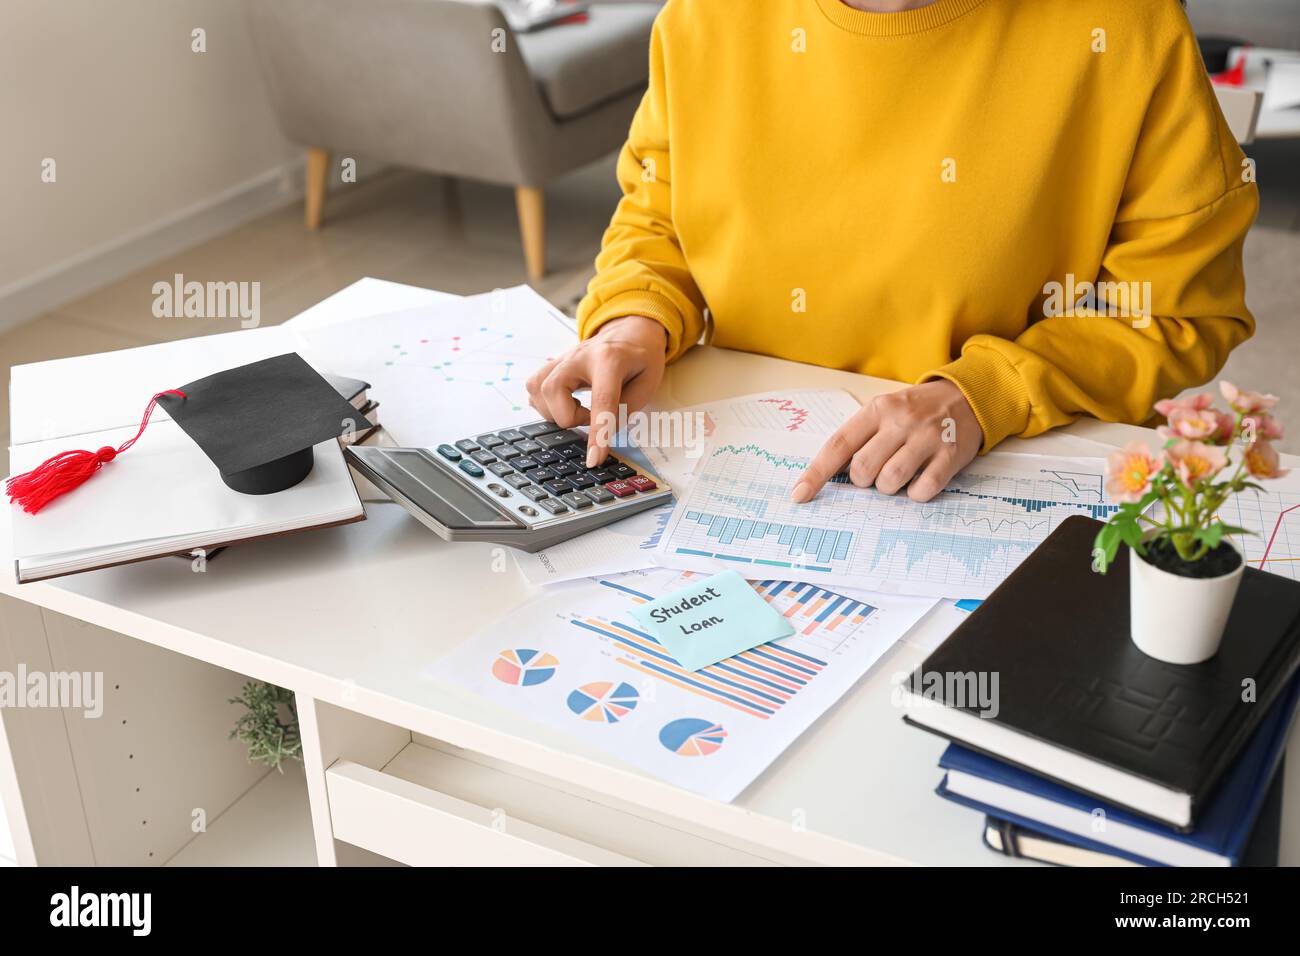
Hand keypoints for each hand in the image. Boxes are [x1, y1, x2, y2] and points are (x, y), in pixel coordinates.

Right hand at [526, 315, 667, 466]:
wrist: (630, 331)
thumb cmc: (641, 358)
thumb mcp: (649, 383)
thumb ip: (626, 410)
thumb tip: (602, 433)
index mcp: (610, 358)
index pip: (601, 400)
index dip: (598, 433)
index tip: (594, 460)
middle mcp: (579, 355)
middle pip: (553, 391)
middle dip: (569, 417)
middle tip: (590, 417)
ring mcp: (562, 358)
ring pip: (537, 389)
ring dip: (556, 411)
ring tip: (579, 410)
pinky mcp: (552, 364)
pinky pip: (533, 387)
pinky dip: (546, 404)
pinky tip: (565, 404)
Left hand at [791, 380, 982, 503]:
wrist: (967, 396)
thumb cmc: (916, 410)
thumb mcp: (884, 410)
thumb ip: (859, 437)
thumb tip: (829, 475)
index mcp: (877, 409)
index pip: (838, 445)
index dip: (816, 474)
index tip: (799, 495)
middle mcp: (900, 421)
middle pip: (863, 469)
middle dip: (863, 481)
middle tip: (876, 472)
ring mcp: (927, 437)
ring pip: (890, 481)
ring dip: (887, 489)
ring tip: (896, 477)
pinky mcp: (950, 455)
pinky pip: (922, 490)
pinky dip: (915, 494)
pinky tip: (917, 482)